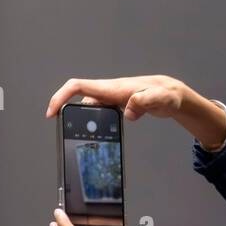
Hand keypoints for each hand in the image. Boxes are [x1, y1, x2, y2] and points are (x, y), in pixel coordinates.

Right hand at [45, 74, 225, 147]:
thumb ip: (145, 101)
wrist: (174, 95)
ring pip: (87, 108)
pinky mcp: (115, 106)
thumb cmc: (168, 94)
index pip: (79, 87)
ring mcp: (111, 99)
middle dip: (67, 113)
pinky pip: (98, 114)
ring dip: (81, 122)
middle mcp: (108, 92)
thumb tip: (128, 111)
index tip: (52, 113)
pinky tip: (98, 137)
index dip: (61, 97)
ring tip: (79, 139)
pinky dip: (94, 125)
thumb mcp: (162, 99)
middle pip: (78, 99)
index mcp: (113, 89)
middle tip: (65, 133)